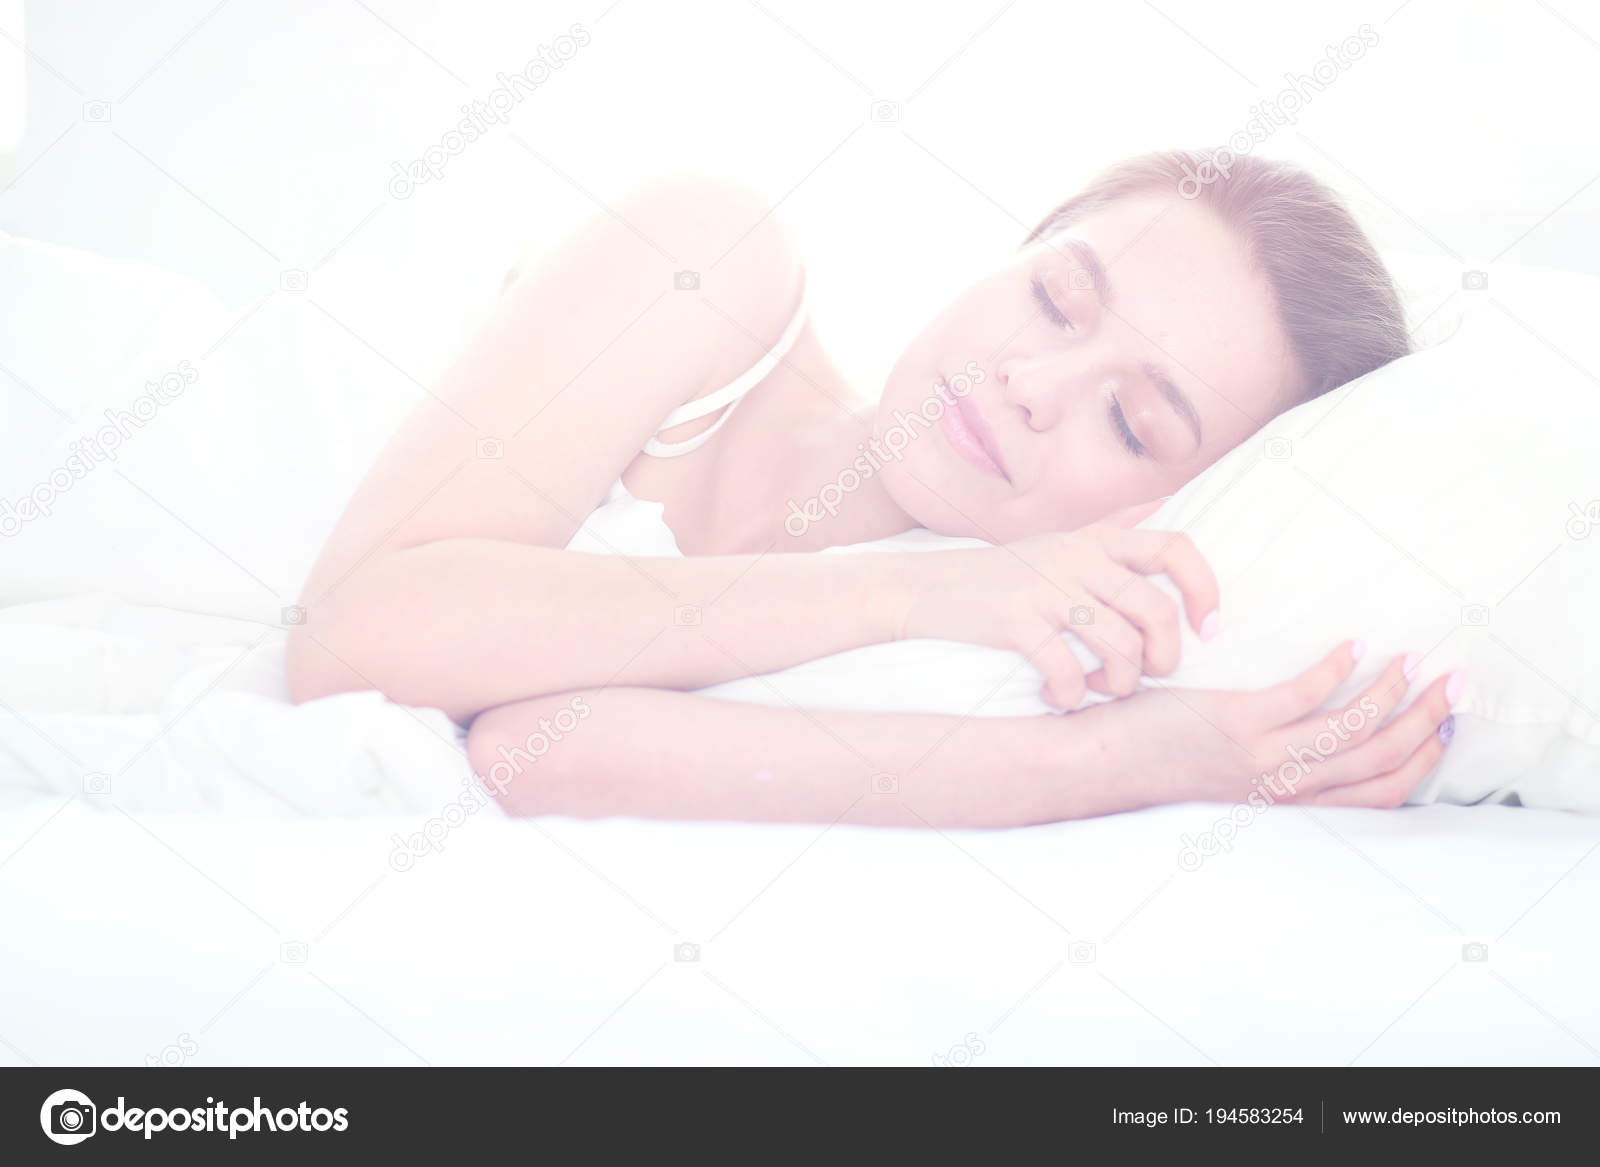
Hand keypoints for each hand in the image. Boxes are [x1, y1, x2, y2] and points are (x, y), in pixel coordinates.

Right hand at [893, 506, 1219, 708]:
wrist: (923, 589)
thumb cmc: (998, 579)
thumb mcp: (1055, 546)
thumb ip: (1108, 538)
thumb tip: (1160, 505)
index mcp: (1096, 540)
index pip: (1176, 549)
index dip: (1204, 590)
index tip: (1206, 629)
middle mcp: (1076, 557)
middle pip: (1156, 610)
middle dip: (1163, 657)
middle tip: (1145, 677)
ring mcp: (1045, 586)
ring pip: (1120, 646)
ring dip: (1120, 683)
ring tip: (1098, 690)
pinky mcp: (1014, 618)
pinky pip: (1066, 669)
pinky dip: (1070, 696)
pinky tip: (1056, 697)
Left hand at [1104, 640, 1459, 808]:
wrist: (1097, 767)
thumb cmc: (1156, 761)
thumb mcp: (1227, 771)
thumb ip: (1269, 757)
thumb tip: (1308, 722)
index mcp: (1286, 805)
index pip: (1378, 796)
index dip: (1419, 761)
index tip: (1444, 726)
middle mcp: (1282, 790)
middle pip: (1380, 763)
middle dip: (1425, 723)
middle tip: (1454, 685)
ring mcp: (1261, 760)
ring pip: (1352, 731)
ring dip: (1392, 692)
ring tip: (1414, 660)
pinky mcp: (1235, 726)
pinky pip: (1303, 697)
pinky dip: (1335, 670)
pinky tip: (1350, 646)